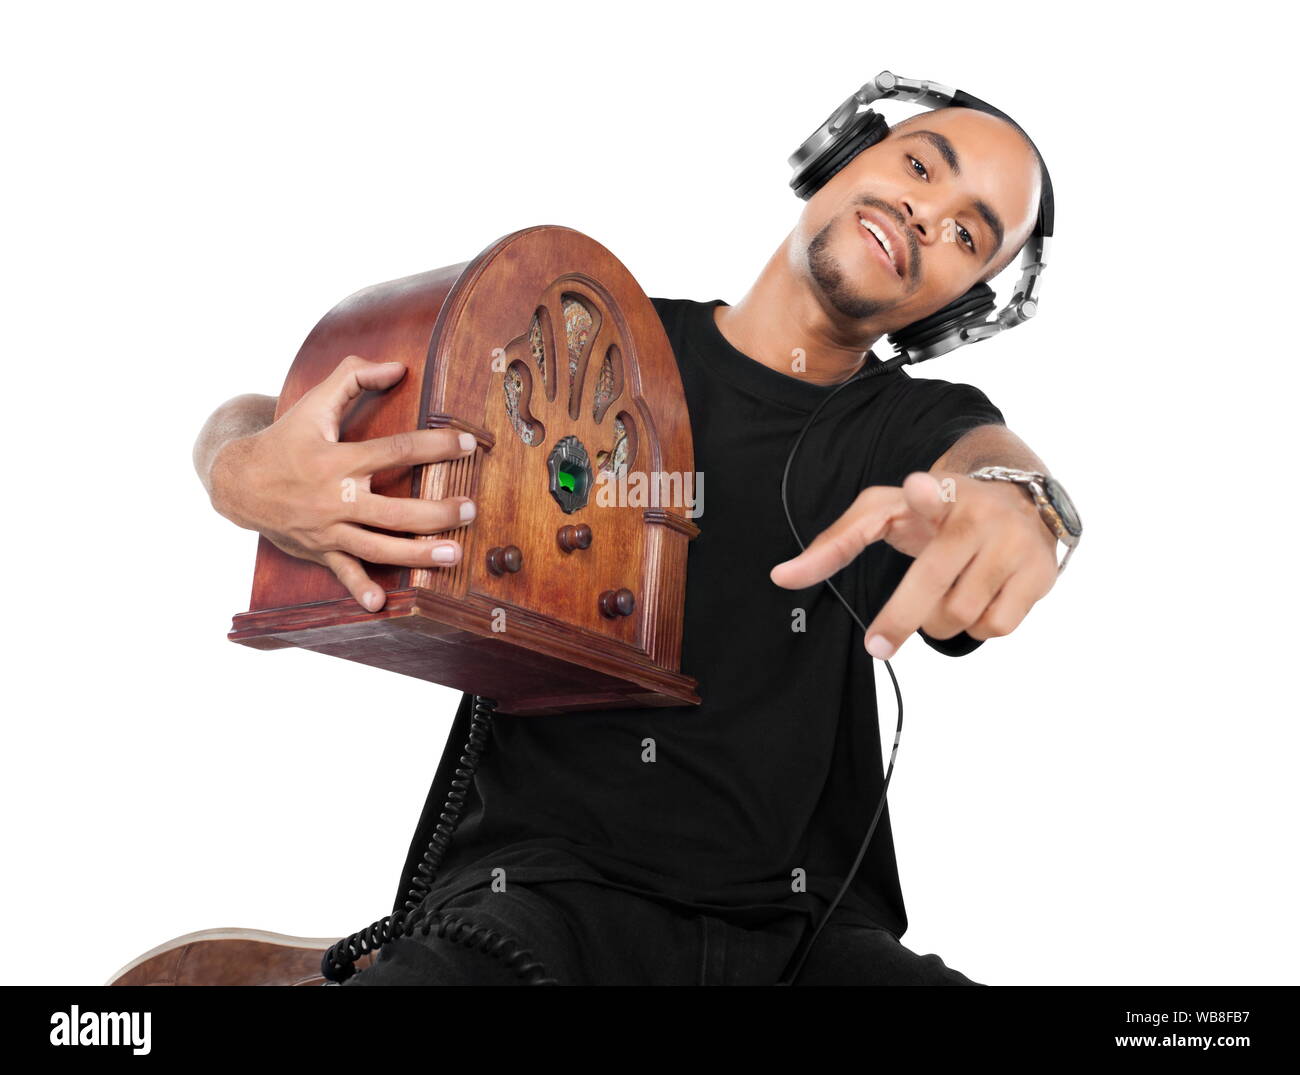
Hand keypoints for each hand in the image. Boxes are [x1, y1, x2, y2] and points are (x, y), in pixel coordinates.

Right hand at [209, 354, 477, 611]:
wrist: (238, 481)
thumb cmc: (286, 439)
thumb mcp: (313, 402)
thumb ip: (353, 377)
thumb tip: (397, 366)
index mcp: (338, 460)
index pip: (395, 451)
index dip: (434, 446)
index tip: (466, 442)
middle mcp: (335, 498)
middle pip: (394, 511)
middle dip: (436, 513)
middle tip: (470, 509)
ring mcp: (328, 529)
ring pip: (378, 546)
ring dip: (418, 554)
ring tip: (454, 555)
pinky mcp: (319, 550)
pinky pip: (342, 572)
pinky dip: (359, 588)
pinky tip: (379, 604)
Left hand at [768, 471, 1057, 657]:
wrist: (1018, 500)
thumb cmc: (936, 512)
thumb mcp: (885, 514)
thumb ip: (835, 543)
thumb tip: (782, 577)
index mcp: (935, 495)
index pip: (929, 493)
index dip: (925, 495)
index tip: (919, 487)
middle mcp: (977, 515)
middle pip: (933, 584)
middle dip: (899, 621)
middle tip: (877, 647)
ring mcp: (1013, 543)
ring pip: (961, 614)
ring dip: (940, 622)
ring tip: (944, 595)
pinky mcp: (1039, 572)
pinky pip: (996, 626)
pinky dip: (978, 626)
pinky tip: (978, 599)